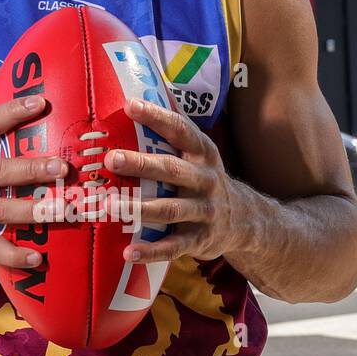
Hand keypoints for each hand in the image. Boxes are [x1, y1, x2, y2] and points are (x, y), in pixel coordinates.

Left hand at [103, 97, 260, 264]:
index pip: (180, 130)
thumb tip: (128, 102)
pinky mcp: (200, 240)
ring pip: (170, 209)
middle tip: (111, 159)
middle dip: (141, 164)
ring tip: (110, 206)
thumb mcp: (197, 155)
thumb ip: (170, 136)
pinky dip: (151, 251)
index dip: (156, 117)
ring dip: (139, 208)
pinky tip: (128, 252)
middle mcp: (205, 179)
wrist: (246, 220)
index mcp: (202, 153)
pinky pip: (174, 246)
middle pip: (171, 169)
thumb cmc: (203, 179)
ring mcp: (204, 211)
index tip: (130, 105)